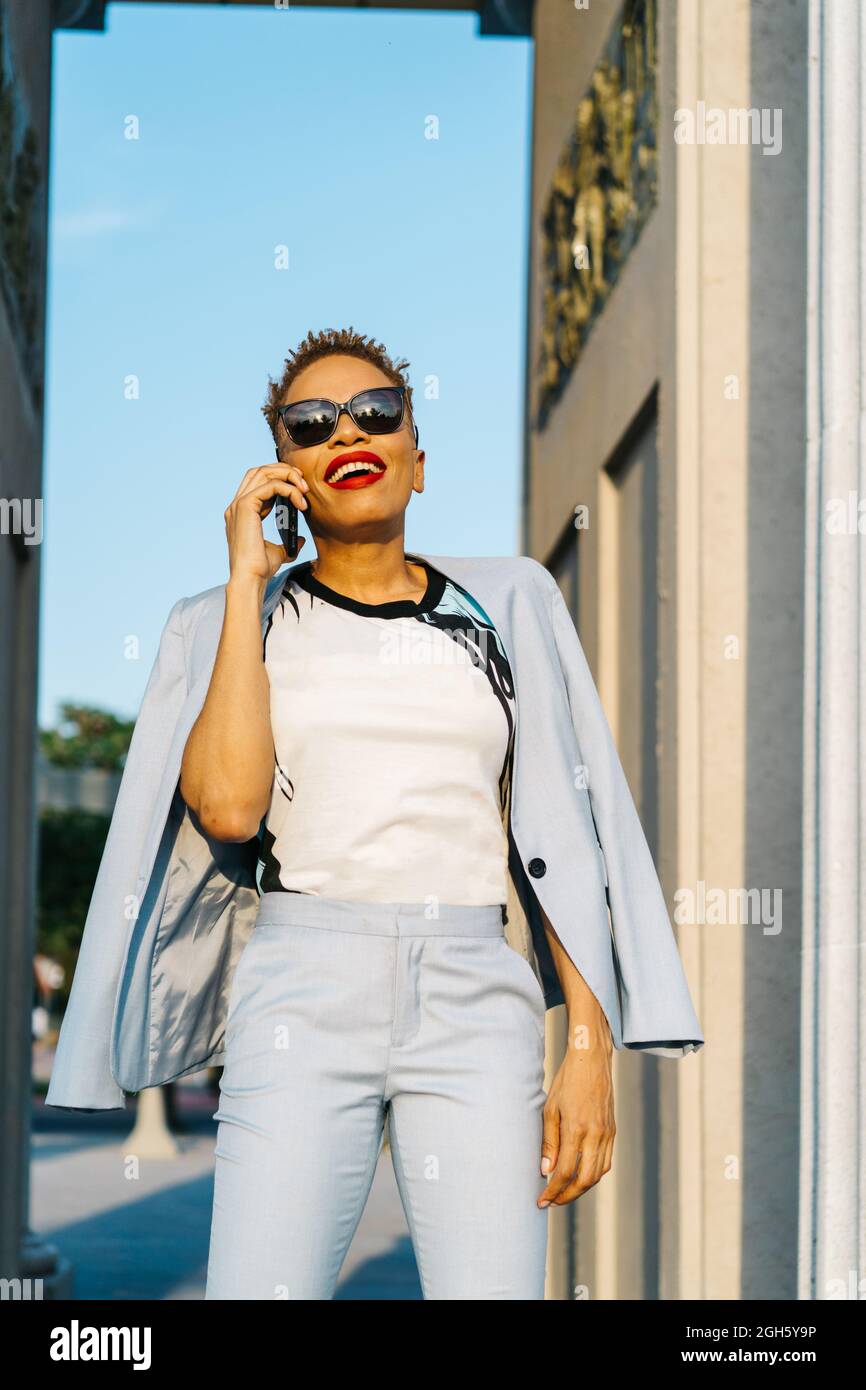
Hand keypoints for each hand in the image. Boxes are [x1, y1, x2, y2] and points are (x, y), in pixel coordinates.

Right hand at [224, 464, 309, 588]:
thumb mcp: (279, 552)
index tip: (298, 486)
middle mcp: (236, 505)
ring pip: (263, 473)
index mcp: (241, 513)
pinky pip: (270, 486)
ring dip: (287, 476)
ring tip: (304, 489)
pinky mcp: (245, 507)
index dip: (278, 477)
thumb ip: (288, 543)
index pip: (257, 482)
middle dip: (282, 470)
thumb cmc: (260, 569)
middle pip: (258, 471)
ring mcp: (238, 505)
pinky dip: (288, 489)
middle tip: (302, 481)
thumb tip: (301, 539)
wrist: (250, 578)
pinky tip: (300, 502)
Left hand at [537, 1028, 614, 1206]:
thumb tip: (546, 1170)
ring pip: (598, 1174)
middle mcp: (596, 1135)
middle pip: (585, 1180)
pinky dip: (593, 1174)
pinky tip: (580, 1175)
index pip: (565, 1172)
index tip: (542, 1201)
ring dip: (581, 1188)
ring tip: (564, 1192)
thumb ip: (549, 1142)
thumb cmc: (566, 1082)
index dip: (553, 1190)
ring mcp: (607, 1134)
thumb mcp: (550, 1108)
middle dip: (567, 1196)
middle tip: (552, 1202)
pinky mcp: (612, 1131)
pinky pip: (606, 1161)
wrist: (591, 1060)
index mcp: (577, 1129)